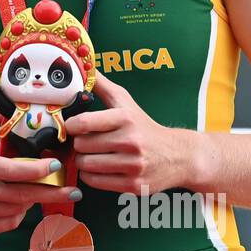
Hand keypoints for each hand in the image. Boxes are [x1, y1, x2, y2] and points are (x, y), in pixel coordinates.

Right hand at [0, 102, 81, 237]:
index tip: (56, 166)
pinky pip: (9, 223)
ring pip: (18, 209)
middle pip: (22, 194)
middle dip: (50, 192)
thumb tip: (12, 105)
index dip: (39, 169)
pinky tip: (22, 204)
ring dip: (33, 200)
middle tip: (71, 190)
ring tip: (42, 192)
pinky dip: (20, 214)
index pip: (13, 170)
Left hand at [67, 72, 203, 194]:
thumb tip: (84, 66)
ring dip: (83, 161)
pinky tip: (100, 168)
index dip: (70, 125)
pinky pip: (94, 182)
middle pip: (81, 145)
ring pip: (85, 165)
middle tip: (85, 142)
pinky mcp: (133, 185)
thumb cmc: (144, 126)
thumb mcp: (126, 102)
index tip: (72, 126)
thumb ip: (102, 85)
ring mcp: (133, 165)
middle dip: (79, 144)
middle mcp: (130, 141)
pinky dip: (91, 176)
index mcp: (125, 118)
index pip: (83, 122)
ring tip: (92, 155)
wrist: (179, 155)